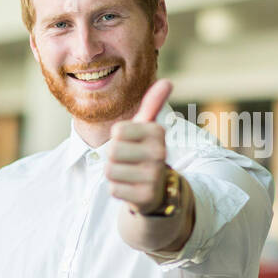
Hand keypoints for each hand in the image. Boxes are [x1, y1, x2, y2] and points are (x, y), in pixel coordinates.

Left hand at [106, 79, 172, 214]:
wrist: (160, 189)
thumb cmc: (146, 153)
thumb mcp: (149, 129)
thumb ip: (153, 105)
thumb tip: (167, 81)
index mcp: (158, 133)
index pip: (117, 130)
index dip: (118, 138)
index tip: (131, 143)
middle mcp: (160, 153)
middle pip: (112, 151)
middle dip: (114, 158)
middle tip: (130, 162)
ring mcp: (154, 176)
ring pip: (110, 171)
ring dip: (115, 175)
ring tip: (131, 174)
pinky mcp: (146, 196)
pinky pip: (114, 189)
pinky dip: (118, 190)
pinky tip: (132, 188)